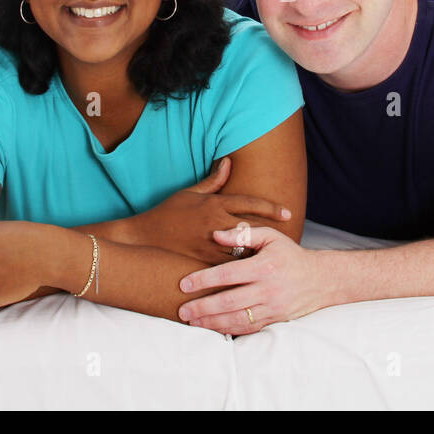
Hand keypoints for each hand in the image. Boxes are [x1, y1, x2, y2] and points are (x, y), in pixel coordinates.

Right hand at [130, 157, 292, 263]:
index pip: (250, 203)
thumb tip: (229, 161)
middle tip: (289, 238)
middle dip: (272, 234)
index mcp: (214, 204)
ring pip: (243, 249)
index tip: (287, 213)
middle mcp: (215, 224)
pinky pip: (229, 265)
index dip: (271, 208)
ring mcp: (210, 244)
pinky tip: (254, 272)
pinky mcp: (204, 261)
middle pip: (252, 228)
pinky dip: (242, 267)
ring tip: (277, 257)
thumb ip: (213, 180)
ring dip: (259, 252)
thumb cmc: (168, 212)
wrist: (144, 237)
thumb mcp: (190, 192)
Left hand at [175, 225, 325, 334]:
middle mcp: (267, 289)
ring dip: (211, 322)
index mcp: (264, 267)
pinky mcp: (274, 320)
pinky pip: (248, 328)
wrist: (321, 279)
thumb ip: (243, 234)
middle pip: (228, 301)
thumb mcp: (271, 236)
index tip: (184, 284)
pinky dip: (228, 330)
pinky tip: (212, 328)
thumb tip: (215, 234)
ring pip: (236, 319)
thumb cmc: (290, 254)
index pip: (228, 274)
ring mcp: (271, 307)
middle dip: (202, 307)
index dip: (204, 279)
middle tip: (182, 310)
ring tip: (192, 321)